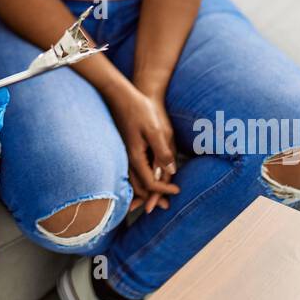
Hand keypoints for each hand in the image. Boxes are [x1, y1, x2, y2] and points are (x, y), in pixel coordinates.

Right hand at [109, 86, 177, 213]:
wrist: (122, 95)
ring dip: (146, 191)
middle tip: (166, 205)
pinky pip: (133, 171)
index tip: (177, 191)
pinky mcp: (126, 148)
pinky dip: (141, 180)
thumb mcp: (155, 130)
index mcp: (136, 156)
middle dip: (153, 197)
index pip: (150, 184)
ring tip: (158, 197)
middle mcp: (129, 158)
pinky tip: (149, 178)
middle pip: (140, 187)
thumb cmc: (139, 109)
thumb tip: (170, 171)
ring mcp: (126, 153)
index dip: (164, 190)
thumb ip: (162, 152)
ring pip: (135, 180)